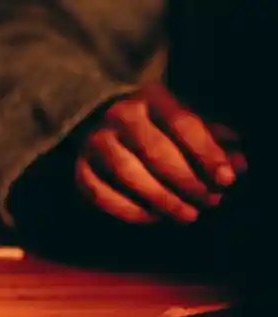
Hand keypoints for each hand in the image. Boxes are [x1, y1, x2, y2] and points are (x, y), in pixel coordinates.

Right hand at [75, 85, 246, 224]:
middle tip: (210, 202)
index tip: (226, 179)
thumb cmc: (155, 125)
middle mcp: (118, 116)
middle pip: (156, 153)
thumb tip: (237, 167)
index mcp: (150, 97)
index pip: (182, 124)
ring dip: (162, 200)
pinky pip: (103, 196)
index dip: (206, 153)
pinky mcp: (80, 169)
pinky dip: (131, 211)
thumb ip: (214, 141)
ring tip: (188, 215)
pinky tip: (155, 218)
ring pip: (129, 176)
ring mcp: (94, 142)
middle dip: (187, 182)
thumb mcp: (186, 122)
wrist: (97, 121)